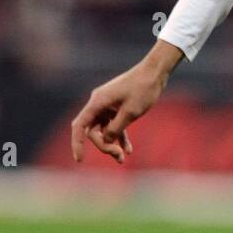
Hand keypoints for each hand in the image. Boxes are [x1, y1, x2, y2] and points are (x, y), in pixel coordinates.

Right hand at [71, 41, 182, 163]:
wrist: (155, 72)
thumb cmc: (143, 89)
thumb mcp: (130, 113)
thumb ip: (115, 129)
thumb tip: (106, 140)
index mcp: (97, 102)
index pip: (79, 126)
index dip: (77, 144)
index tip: (79, 159)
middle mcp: (98, 103)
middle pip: (92, 131)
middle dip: (104, 145)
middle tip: (119, 156)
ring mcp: (107, 105)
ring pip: (103, 130)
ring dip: (111, 144)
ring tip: (122, 159)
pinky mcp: (116, 107)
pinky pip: (114, 125)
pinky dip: (119, 136)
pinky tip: (128, 150)